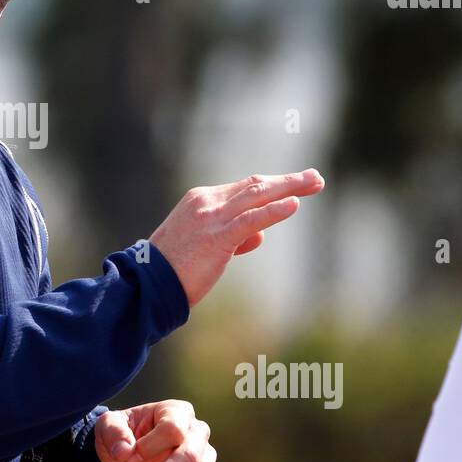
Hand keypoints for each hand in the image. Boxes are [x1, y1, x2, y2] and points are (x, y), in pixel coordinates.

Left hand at [93, 400, 245, 461]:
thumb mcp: (108, 426)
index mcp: (175, 412)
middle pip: (189, 453)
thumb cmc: (122, 435)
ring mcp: (203, 456)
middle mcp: (196, 432)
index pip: (172, 429)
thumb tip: (125, 451)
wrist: (127, 455)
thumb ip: (114, 433)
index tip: (127, 456)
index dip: (149, 445)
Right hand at [149, 169, 323, 307]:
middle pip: (254, 185)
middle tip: (314, 178)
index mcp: (200, 200)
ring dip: (289, 188)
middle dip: (287, 181)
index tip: (294, 185)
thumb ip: (231, 236)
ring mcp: (211, 218)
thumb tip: (259, 235)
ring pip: (257, 195)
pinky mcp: (217, 237)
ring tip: (314, 183)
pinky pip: (251, 220)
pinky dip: (274, 211)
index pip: (243, 189)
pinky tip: (294, 204)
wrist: (147, 284)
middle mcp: (206, 202)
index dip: (272, 186)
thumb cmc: (173, 269)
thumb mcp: (202, 245)